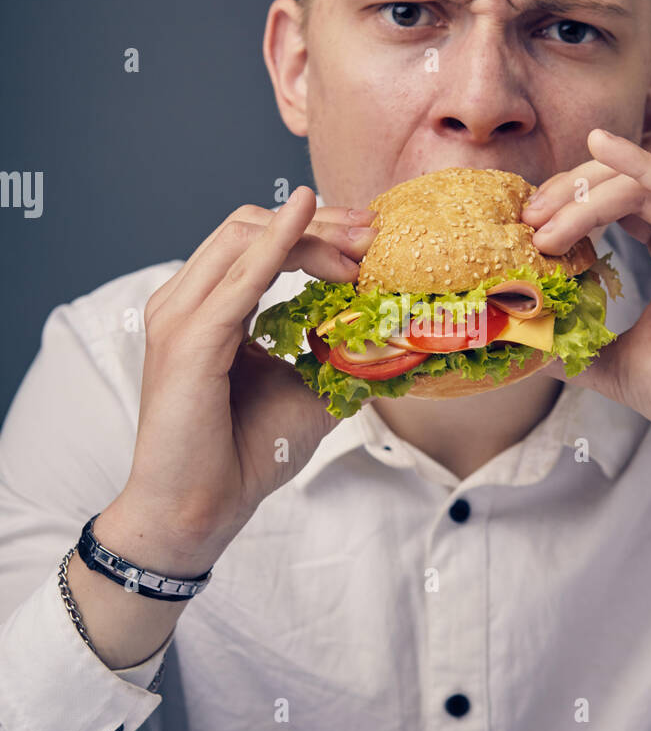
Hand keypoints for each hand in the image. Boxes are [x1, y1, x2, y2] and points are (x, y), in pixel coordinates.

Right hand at [102, 190, 375, 572]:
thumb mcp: (305, 391)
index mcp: (205, 308)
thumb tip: (390, 338)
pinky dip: (277, 246)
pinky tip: (307, 220)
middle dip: (317, 223)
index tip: (368, 241)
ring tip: (359, 246)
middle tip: (373, 236)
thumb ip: (334, 356)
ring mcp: (180, 317)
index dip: (313, 230)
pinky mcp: (189, 342)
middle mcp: (184, 302)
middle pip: (249, 226)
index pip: (255, 240)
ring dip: (309, 234)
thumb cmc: (243, 454)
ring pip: (243, 239)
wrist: (199, 510)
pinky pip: (239, 279)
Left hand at [521, 129, 650, 459]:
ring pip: (640, 184)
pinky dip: (638, 162)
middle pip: (622, 185)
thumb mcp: (618, 366)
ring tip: (546, 222)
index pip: (614, 206)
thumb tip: (527, 347)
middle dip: (569, 193)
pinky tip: (600, 145)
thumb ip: (577, 349)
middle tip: (529, 218)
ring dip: (586, 193)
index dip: (567, 207)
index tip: (526, 229)